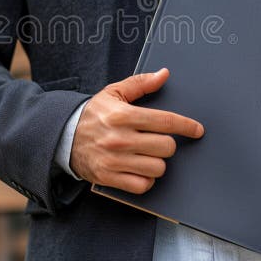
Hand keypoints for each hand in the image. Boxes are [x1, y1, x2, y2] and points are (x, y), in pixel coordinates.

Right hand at [71, 68, 203, 193]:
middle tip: (159, 141)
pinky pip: (143, 185)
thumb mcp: (113, 93)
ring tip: (148, 155)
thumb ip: (140, 83)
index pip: (165, 121)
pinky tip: (141, 170)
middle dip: (168, 144)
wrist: (63, 137)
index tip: (197, 129)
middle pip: (166, 146)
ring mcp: (115, 160)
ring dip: (157, 162)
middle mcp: (120, 138)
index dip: (186, 126)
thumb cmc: (93, 114)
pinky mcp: (109, 177)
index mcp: (123, 115)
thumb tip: (163, 74)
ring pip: (158, 167)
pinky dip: (146, 179)